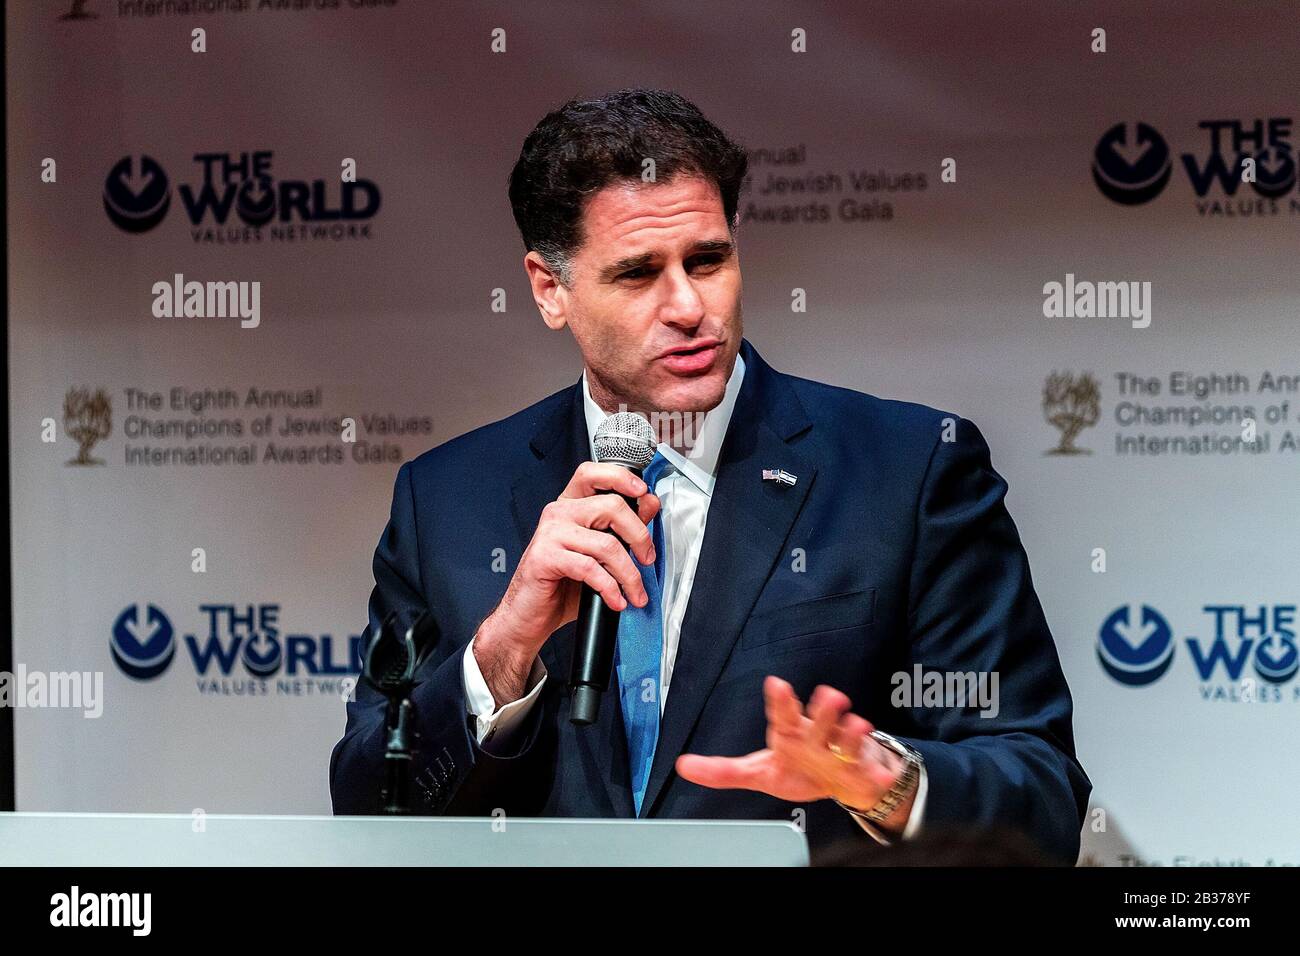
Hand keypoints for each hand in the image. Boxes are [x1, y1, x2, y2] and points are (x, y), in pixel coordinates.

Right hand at [474, 462, 659, 705]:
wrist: (528, 616)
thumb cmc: (561, 586)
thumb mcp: (599, 555)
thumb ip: (622, 529)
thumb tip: (648, 505)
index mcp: (570, 506)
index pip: (593, 473)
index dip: (621, 477)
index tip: (643, 492)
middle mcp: (558, 513)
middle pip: (611, 506)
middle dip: (639, 536)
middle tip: (647, 560)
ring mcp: (549, 534)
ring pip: (606, 543)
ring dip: (629, 574)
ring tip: (635, 593)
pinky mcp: (545, 557)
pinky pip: (590, 568)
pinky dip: (610, 588)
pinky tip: (615, 600)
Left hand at [675, 676, 915, 831]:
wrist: (843, 780)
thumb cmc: (799, 768)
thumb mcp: (758, 772)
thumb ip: (723, 771)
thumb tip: (684, 765)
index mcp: (790, 734)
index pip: (782, 714)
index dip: (780, 701)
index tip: (776, 684)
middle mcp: (816, 736)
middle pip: (818, 721)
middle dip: (823, 710)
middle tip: (828, 697)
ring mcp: (841, 752)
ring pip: (847, 739)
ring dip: (852, 732)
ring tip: (856, 725)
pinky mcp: (862, 771)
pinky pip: (872, 772)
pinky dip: (878, 773)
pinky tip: (879, 774)